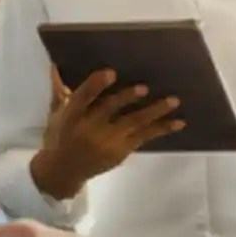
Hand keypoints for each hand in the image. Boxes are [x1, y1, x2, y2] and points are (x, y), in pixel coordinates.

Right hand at [32, 67, 183, 198]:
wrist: (63, 172)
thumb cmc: (60, 136)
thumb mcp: (57, 113)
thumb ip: (60, 90)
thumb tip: (56, 65)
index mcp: (71, 115)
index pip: (82, 98)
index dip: (96, 85)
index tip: (111, 72)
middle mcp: (89, 128)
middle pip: (109, 110)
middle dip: (126, 98)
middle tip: (144, 87)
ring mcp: (108, 141)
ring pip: (133, 123)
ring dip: (154, 111)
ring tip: (173, 100)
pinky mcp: (122, 150)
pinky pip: (145, 137)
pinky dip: (162, 128)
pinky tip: (179, 122)